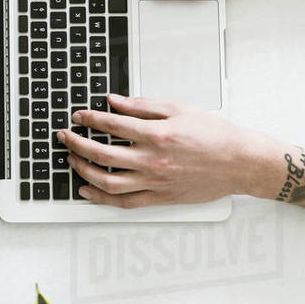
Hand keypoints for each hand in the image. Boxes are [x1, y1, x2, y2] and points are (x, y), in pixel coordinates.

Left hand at [57, 94, 284, 208]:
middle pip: (102, 154)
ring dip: (83, 171)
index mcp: (157, 135)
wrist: (240, 162)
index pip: (112, 126)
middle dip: (77, 144)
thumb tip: (115, 101)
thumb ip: (143, 105)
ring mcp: (155, 182)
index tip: (78, 116)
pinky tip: (87, 190)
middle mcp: (152, 161)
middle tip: (64, 136)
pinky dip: (101, 198)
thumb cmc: (214, 135)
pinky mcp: (160, 198)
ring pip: (108, 182)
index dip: (89, 119)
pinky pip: (124, 202)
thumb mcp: (179, 109)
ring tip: (71, 160)